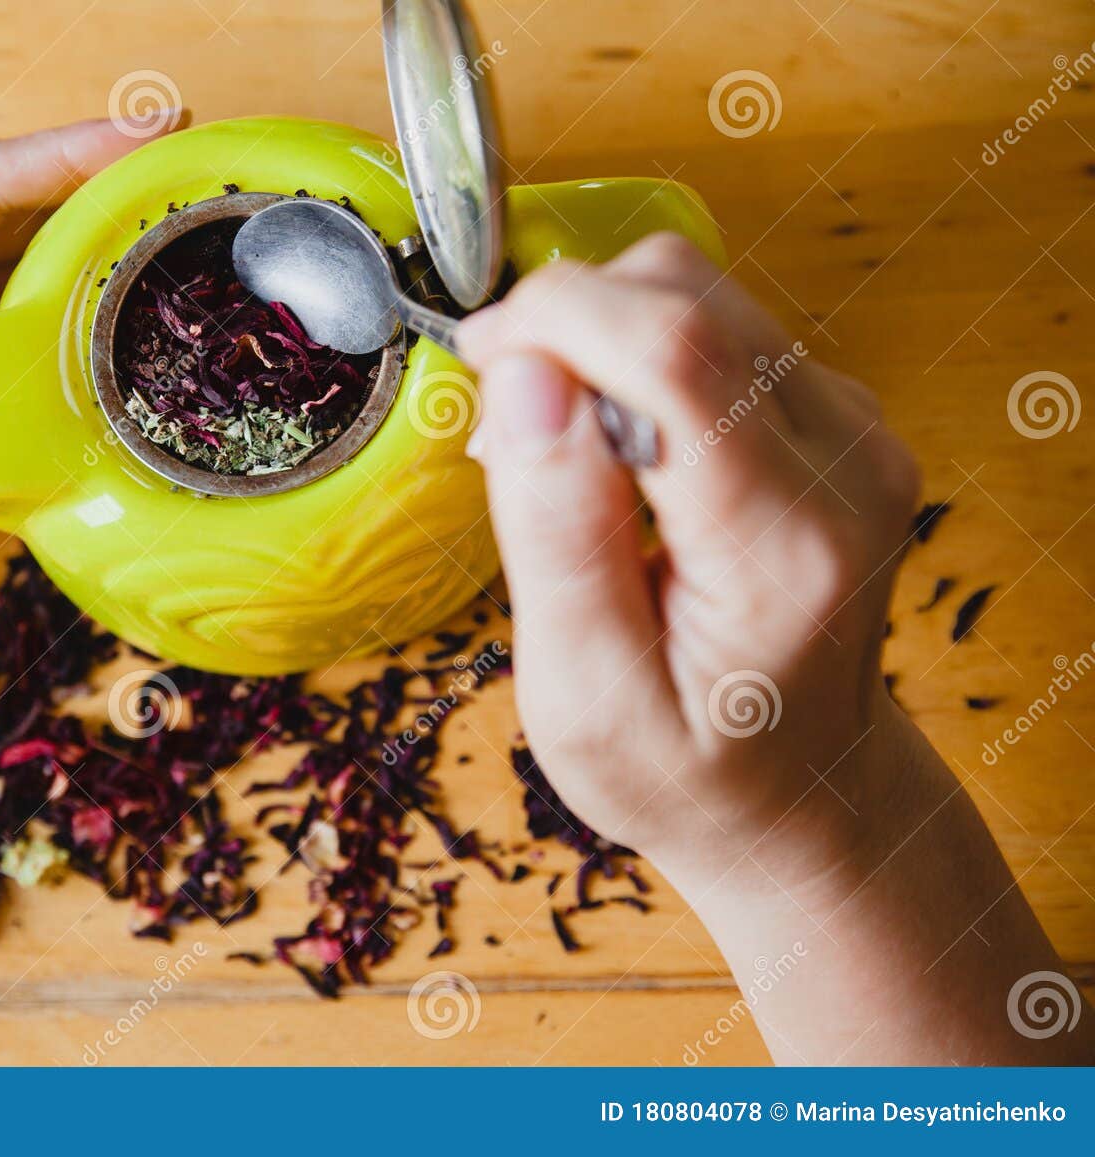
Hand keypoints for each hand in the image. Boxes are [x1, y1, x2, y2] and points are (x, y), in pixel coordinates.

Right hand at [458, 232, 922, 887]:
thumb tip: (524, 376)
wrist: (802, 796)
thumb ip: (556, 531)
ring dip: (596, 338)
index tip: (477, 364)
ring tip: (557, 450)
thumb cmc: (686, 768)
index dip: (554, 321)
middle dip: (565, 324)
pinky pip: (715, 327)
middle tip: (505, 426)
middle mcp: (847, 463)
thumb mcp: (583, 694)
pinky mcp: (836, 413)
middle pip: (684, 296)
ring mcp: (854, 429)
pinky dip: (634, 357)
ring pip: (697, 291)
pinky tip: (614, 451)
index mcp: (786, 544)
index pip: (674, 351)